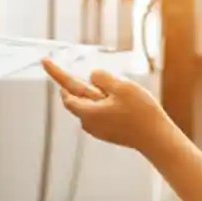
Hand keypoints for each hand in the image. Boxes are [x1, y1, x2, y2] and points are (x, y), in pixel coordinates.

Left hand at [42, 59, 173, 154]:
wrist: (157, 139)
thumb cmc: (141, 113)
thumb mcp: (122, 87)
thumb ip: (103, 79)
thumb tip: (92, 77)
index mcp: (88, 111)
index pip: (66, 89)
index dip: (56, 73)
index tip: (45, 60)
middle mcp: (88, 122)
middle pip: (77, 97)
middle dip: (78, 84)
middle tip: (86, 75)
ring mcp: (97, 130)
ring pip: (90, 105)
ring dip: (96, 94)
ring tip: (120, 93)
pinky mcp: (107, 133)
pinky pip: (99, 113)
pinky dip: (105, 104)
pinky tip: (124, 105)